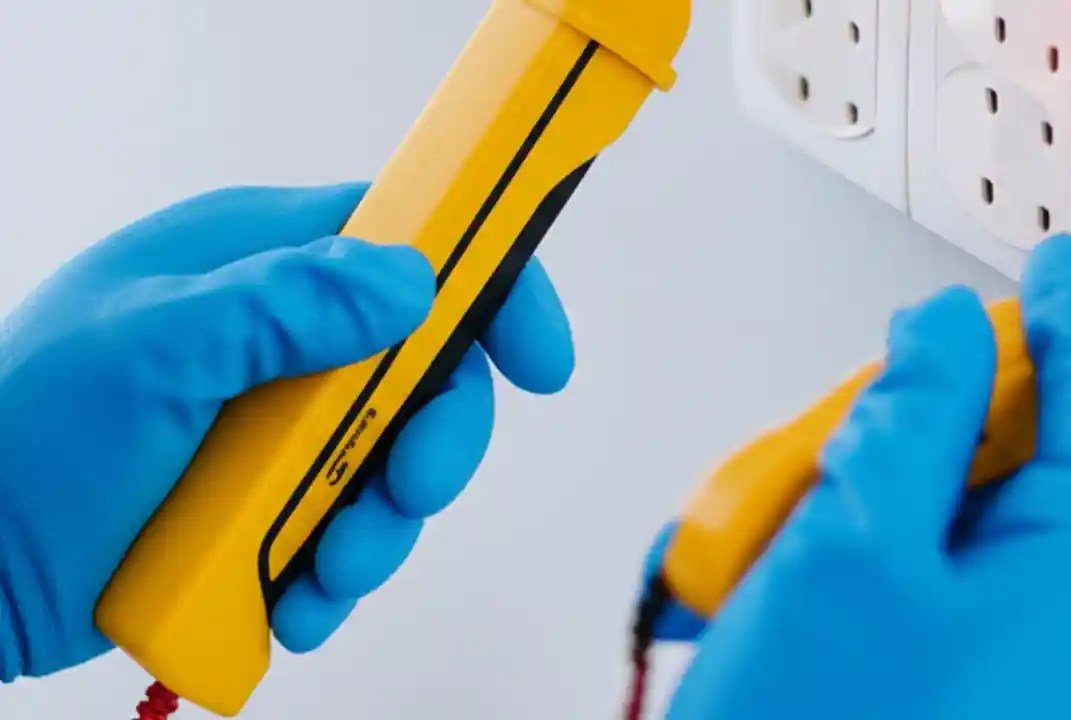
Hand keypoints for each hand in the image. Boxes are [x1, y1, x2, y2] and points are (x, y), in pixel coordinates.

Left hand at [0, 185, 572, 679]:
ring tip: (323, 567)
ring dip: (380, 523)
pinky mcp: (267, 498)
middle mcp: (278, 337)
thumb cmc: (14, 440)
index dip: (490, 287)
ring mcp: (275, 422)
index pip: (409, 240)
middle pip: (424, 368)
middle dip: (432, 438)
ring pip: (393, 459)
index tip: (537, 357)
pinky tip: (294, 594)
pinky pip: (350, 525)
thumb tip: (408, 283)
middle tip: (407, 489)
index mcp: (254, 264)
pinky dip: (339, 568)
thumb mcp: (146, 352)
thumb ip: (278, 304)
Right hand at [659, 236, 1070, 718]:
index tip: (1049, 260)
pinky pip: (936, 586)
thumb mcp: (851, 548)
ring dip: (872, 502)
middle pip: (1024, 464)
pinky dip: (866, 559)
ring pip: (963, 525)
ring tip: (786, 544)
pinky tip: (798, 582)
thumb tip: (940, 333)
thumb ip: (907, 414)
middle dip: (925, 429)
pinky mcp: (967, 690)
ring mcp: (1024, 674)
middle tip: (844, 437)